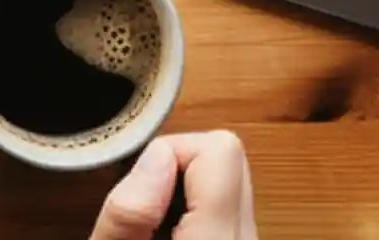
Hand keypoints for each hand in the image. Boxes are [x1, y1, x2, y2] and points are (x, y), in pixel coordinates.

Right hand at [90, 131, 257, 239]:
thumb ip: (129, 213)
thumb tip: (157, 155)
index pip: (219, 149)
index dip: (168, 152)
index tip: (140, 188)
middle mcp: (246, 238)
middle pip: (229, 155)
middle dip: (178, 165)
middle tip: (146, 205)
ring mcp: (249, 239)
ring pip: (229, 176)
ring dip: (186, 186)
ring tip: (156, 225)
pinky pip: (228, 201)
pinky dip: (196, 204)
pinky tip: (171, 232)